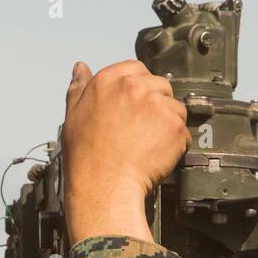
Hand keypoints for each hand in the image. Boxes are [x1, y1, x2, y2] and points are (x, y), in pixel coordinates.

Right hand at [62, 60, 188, 245]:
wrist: (103, 188)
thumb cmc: (86, 159)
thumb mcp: (73, 117)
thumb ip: (80, 89)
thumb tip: (81, 69)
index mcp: (109, 81)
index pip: (136, 69)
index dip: (139, 89)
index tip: (136, 107)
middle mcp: (134, 87)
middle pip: (160, 86)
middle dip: (155, 106)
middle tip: (141, 131)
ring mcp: (157, 105)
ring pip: (175, 108)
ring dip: (167, 125)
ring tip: (148, 145)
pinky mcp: (174, 126)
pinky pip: (183, 132)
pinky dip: (175, 145)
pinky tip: (156, 156)